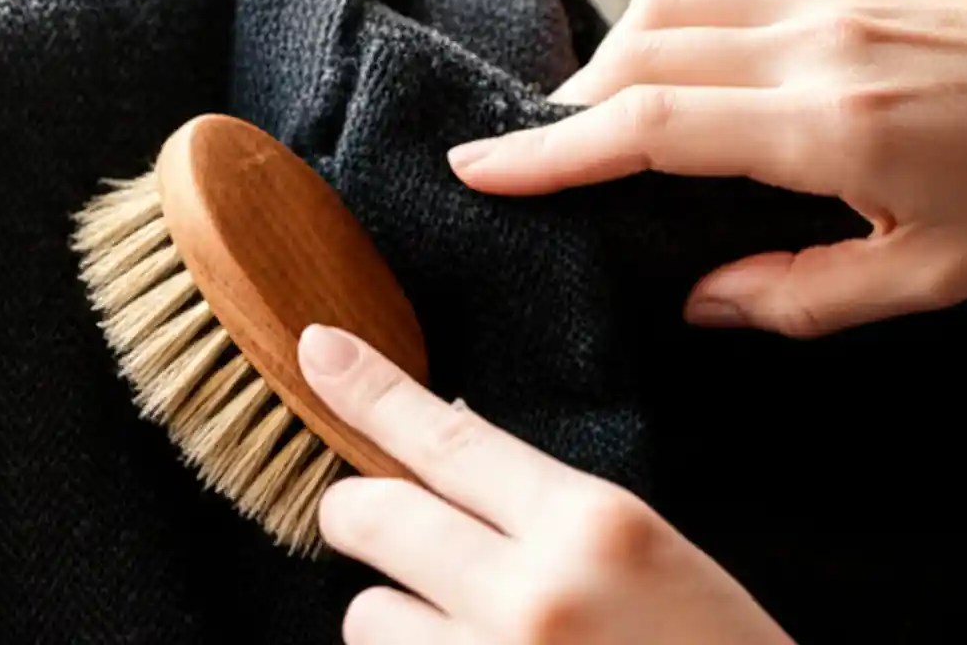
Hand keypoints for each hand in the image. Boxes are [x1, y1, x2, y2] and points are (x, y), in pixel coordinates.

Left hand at [298, 324, 794, 644]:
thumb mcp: (644, 550)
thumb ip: (540, 505)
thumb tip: (437, 460)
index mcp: (595, 527)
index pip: (449, 436)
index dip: (372, 389)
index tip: (322, 350)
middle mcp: (535, 597)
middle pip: (372, 516)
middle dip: (359, 511)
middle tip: (376, 518)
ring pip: (366, 615)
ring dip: (399, 615)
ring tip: (471, 632)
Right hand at [447, 0, 966, 338]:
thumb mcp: (931, 277)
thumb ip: (798, 297)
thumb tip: (702, 301)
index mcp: (834, 129)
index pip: (651, 129)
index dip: (551, 151)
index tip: (481, 168)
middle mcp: (818, 49)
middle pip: (639, 55)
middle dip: (562, 110)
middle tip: (528, 160)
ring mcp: (830, 7)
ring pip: (669, 2)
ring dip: (610, 56)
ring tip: (595, 118)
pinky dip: (666, 12)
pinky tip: (666, 53)